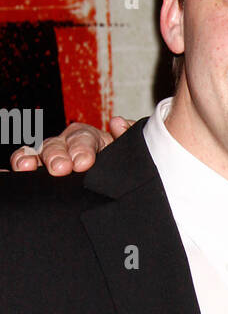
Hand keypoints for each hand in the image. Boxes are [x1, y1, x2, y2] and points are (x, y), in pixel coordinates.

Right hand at [9, 116, 133, 173]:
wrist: (119, 191)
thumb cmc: (123, 167)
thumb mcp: (130, 153)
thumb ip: (129, 137)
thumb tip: (118, 122)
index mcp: (90, 139)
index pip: (83, 139)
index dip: (82, 149)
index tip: (84, 163)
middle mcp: (66, 146)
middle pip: (56, 146)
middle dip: (56, 156)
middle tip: (60, 169)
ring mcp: (51, 159)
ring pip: (36, 155)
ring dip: (29, 158)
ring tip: (26, 167)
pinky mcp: (40, 175)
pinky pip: (25, 168)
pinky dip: (17, 167)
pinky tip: (9, 174)